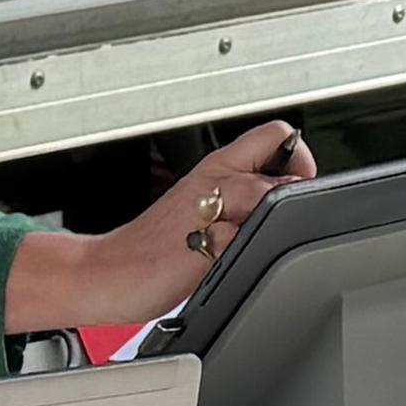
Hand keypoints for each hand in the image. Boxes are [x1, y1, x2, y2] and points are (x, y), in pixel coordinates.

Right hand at [7, 124, 311, 339]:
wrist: (108, 271)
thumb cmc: (153, 248)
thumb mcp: (203, 206)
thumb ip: (242, 196)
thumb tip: (285, 192)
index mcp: (217, 167)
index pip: (277, 134)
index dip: (297, 159)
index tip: (291, 184)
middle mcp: (215, 181)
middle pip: (282, 171)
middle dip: (286, 200)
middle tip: (260, 225)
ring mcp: (209, 211)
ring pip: (264, 197)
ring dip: (264, 223)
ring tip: (234, 245)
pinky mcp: (204, 245)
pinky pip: (243, 240)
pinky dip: (243, 253)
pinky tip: (219, 263)